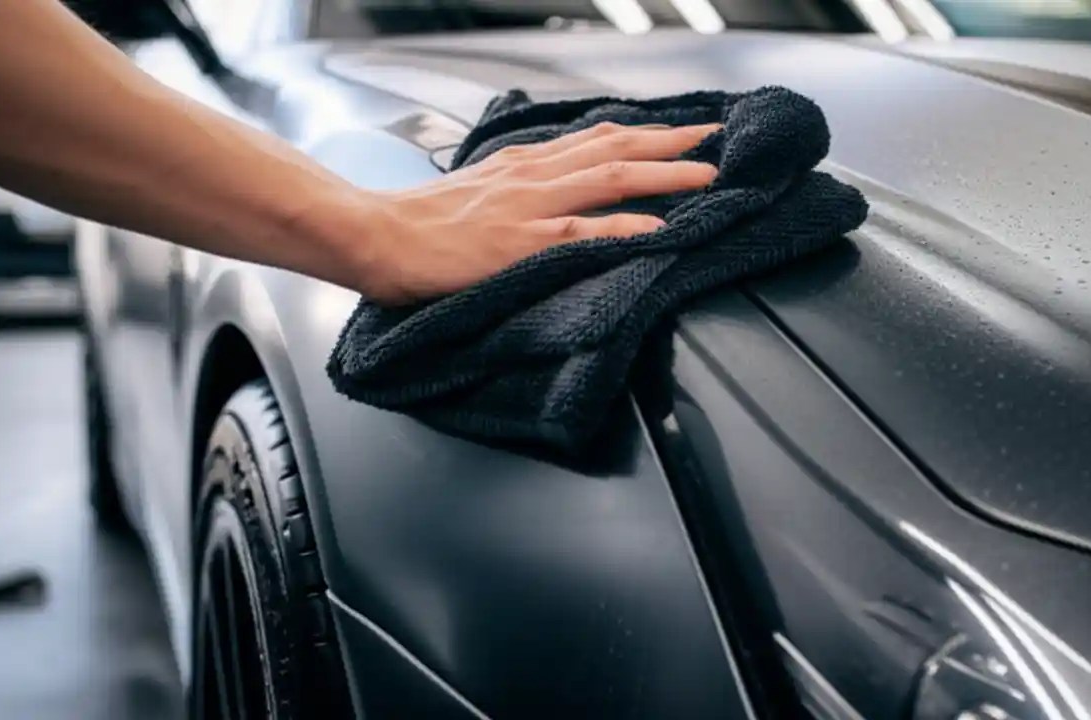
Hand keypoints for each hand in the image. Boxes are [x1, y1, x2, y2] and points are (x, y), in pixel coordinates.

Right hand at [342, 121, 720, 304]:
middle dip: (670, 143)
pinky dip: (624, 229)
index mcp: (524, 164)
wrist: (377, 236)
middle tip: (714, 140)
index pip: (596, 139)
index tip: (682, 131)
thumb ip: (520, 185)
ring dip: (664, 175)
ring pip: (610, 180)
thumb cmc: (422, 221)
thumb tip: (556, 186)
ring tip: (706, 177)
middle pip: (615, 149)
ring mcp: (529, 207)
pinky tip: (657, 230)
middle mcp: (534, 175)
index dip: (645, 133)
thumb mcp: (479, 188)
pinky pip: (581, 233)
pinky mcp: (519, 243)